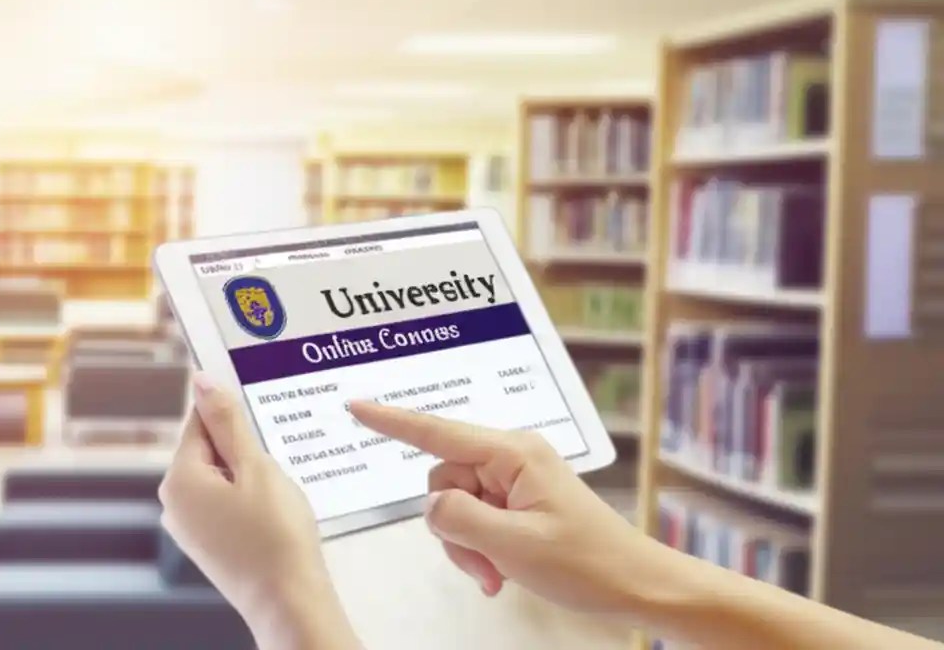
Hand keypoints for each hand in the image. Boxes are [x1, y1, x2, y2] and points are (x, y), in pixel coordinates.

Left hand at [160, 374, 360, 648]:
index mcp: (179, 478)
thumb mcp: (256, 468)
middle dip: (242, 448)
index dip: (231, 413)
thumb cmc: (275, 534)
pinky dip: (247, 499)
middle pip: (207, 450)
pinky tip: (272, 511)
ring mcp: (188, 527)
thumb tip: (202, 381)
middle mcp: (172, 503)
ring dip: (248, 474)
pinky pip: (223, 504)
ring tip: (278, 490)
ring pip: (219, 478)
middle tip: (276, 461)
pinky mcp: (206, 545)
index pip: (198, 422)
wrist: (287, 601)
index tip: (259, 411)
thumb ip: (228, 422)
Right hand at [350, 400, 678, 616]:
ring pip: (455, 506)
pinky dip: (479, 548)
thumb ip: (459, 518)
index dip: (392, 421)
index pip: (437, 432)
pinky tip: (500, 572)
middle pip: (443, 482)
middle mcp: (510, 457)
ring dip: (467, 545)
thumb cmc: (585, 563)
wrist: (636, 585)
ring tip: (497, 573)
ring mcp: (514, 480)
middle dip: (452, 528)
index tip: (355, 405)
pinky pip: (475, 519)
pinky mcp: (518, 502)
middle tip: (483, 565)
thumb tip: (431, 505)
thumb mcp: (513, 544)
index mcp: (512, 453)